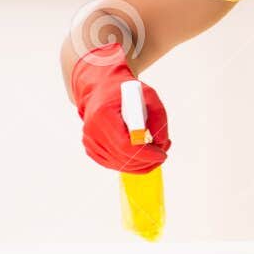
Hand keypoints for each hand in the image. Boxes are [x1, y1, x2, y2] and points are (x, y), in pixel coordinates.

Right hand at [70, 40, 170, 172]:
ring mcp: (89, 141)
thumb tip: (161, 142)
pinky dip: (131, 162)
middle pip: (124, 159)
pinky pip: (114, 164)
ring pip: (121, 165)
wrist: (101, 88)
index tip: (162, 154)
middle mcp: (92, 130)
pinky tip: (141, 150)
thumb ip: (158, 116)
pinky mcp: (91, 148)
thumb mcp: (148, 95)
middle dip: (148, 160)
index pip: (125, 146)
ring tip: (155, 147)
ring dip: (142, 162)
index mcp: (103, 114)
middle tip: (163, 150)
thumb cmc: (125, 91)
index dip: (146, 154)